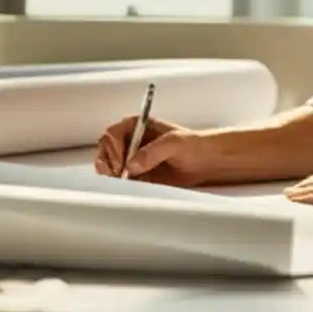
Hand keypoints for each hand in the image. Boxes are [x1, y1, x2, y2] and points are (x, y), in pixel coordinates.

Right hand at [94, 115, 212, 186]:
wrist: (207, 162)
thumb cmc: (194, 145)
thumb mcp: (175, 143)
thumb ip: (152, 152)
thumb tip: (132, 164)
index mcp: (136, 125)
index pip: (112, 134)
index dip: (114, 149)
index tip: (123, 163)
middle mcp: (130, 140)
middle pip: (105, 149)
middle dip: (108, 163)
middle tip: (118, 175)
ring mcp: (132, 157)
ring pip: (108, 164)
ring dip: (110, 174)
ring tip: (122, 181)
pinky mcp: (136, 174)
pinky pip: (119, 179)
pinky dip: (118, 184)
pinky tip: (127, 186)